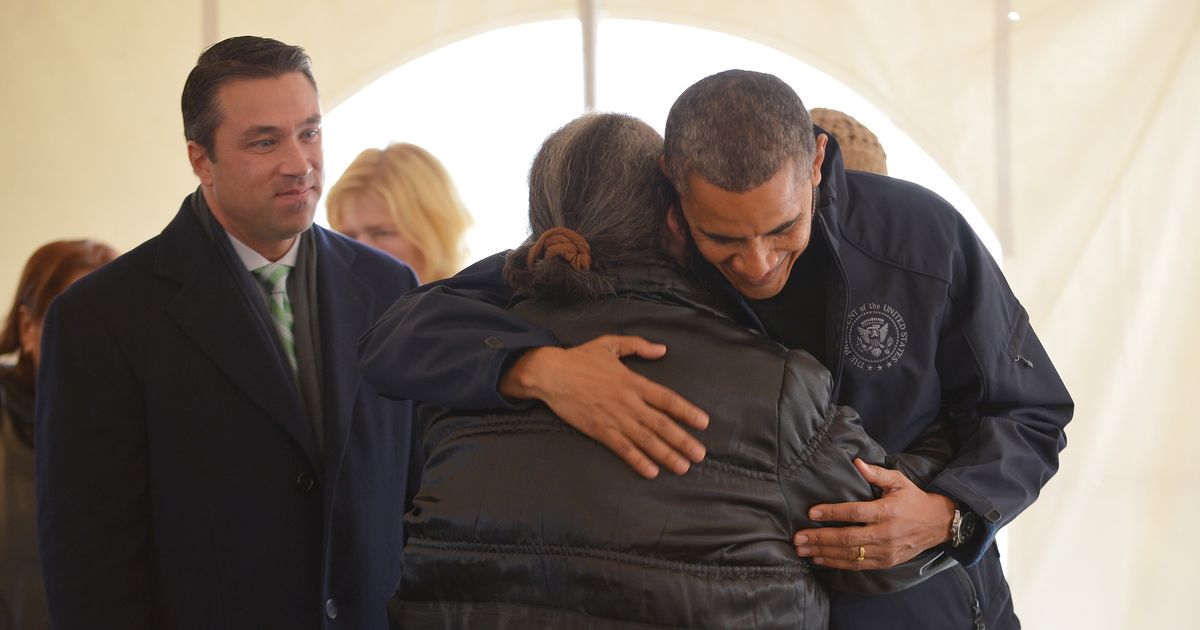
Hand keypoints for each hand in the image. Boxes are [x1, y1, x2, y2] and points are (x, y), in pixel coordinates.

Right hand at [500, 335, 708, 478]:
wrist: (551, 374)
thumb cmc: (580, 358)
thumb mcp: (610, 344)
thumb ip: (638, 346)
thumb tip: (662, 349)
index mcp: (633, 381)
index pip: (667, 399)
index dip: (687, 411)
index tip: (704, 423)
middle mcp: (628, 402)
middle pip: (661, 424)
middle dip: (683, 441)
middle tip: (700, 455)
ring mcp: (614, 418)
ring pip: (646, 440)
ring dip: (666, 455)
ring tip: (682, 467)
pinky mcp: (599, 430)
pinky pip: (622, 448)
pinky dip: (637, 460)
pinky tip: (651, 472)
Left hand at [792, 458, 954, 569]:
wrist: (938, 524)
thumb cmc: (913, 499)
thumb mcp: (899, 481)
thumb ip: (877, 473)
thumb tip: (856, 463)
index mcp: (887, 511)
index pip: (855, 513)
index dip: (832, 513)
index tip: (811, 513)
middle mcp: (885, 533)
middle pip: (847, 538)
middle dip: (820, 538)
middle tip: (798, 538)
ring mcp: (885, 551)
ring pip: (850, 554)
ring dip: (823, 553)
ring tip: (803, 550)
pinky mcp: (885, 562)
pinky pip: (858, 565)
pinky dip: (837, 564)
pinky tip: (820, 559)